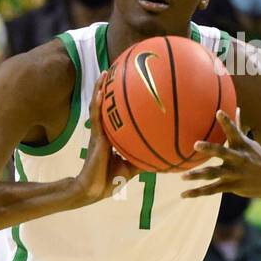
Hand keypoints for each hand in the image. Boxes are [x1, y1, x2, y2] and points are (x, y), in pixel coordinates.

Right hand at [70, 72, 138, 205]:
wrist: (94, 189)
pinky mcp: (95, 138)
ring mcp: (98, 133)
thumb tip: (166, 156)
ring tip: (105, 73)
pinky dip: (96, 104)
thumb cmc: (110, 180)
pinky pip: (96, 117)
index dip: (118, 101)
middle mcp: (104, 131)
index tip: (128, 85)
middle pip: (105, 105)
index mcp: (112, 136)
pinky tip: (99, 93)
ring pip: (97, 106)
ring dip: (99, 89)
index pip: (115, 115)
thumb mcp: (133, 167)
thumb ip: (145, 159)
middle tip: (116, 70)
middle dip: (108, 88)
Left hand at [182, 108, 260, 200]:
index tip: (218, 112)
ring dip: (197, 175)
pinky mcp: (232, 186)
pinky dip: (197, 192)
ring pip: (213, 173)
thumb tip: (236, 108)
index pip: (234, 131)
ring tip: (182, 177)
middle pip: (222, 152)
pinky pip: (211, 190)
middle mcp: (238, 158)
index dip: (227, 122)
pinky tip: (183, 194)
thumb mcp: (250, 144)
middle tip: (195, 145)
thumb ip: (239, 127)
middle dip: (209, 148)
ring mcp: (234, 173)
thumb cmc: (259, 158)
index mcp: (242, 145)